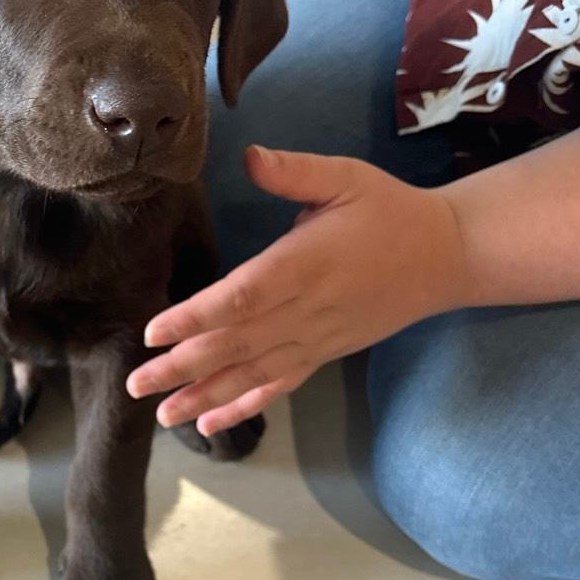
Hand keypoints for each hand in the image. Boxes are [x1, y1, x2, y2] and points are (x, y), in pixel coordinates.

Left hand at [127, 146, 467, 434]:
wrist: (445, 257)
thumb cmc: (388, 210)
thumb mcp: (346, 178)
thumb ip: (296, 172)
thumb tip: (250, 155)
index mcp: (304, 264)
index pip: (242, 298)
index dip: (197, 318)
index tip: (154, 332)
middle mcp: (306, 309)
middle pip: (236, 344)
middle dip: (182, 367)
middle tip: (134, 384)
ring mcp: (315, 338)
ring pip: (252, 373)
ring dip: (204, 396)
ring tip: (162, 416)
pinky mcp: (323, 353)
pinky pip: (279, 385)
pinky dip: (244, 406)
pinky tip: (210, 424)